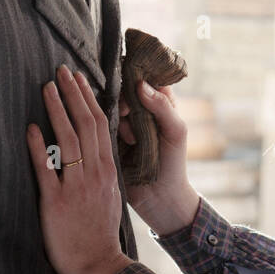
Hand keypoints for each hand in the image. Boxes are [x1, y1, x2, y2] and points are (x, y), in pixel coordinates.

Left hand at [26, 65, 132, 273]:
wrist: (99, 266)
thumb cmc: (99, 231)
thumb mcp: (109, 194)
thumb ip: (101, 169)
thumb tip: (92, 146)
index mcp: (107, 170)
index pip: (100, 124)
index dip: (88, 98)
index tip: (78, 78)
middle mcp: (95, 173)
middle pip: (86, 125)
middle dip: (73, 95)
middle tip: (60, 71)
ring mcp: (76, 187)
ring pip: (69, 140)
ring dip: (57, 111)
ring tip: (47, 88)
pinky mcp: (57, 203)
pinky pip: (47, 170)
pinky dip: (39, 148)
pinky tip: (30, 129)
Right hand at [117, 79, 199, 236]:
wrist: (157, 197)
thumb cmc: (173, 163)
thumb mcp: (175, 132)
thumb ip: (162, 107)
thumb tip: (140, 84)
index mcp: (159, 101)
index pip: (145, 76)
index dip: (136, 78)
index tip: (133, 90)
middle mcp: (140, 108)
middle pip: (123, 89)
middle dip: (125, 102)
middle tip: (127, 115)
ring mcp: (123, 122)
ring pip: (110, 105)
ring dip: (119, 120)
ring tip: (131, 140)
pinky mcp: (109, 136)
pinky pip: (100, 124)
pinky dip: (103, 129)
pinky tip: (116, 141)